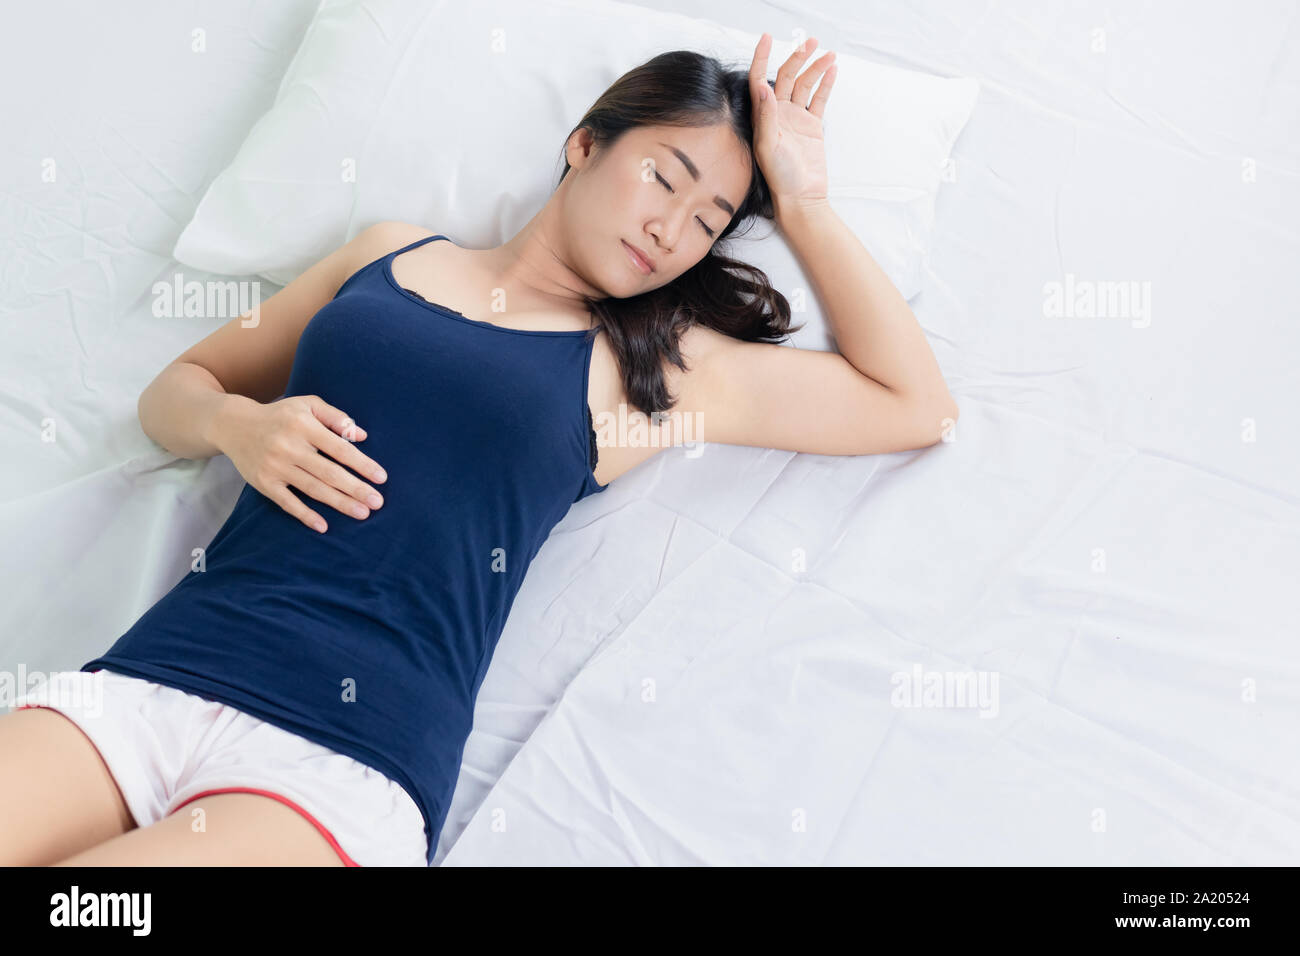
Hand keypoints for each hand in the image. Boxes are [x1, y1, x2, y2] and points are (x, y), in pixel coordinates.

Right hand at [216, 394, 386, 533]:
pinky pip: (287, 502)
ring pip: (313, 489)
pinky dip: (305, 515)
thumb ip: (336, 417)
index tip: (381, 477)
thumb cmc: (280, 415)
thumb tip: (362, 436)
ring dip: (339, 503)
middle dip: (356, 489)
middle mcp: (289, 446)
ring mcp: (275, 466)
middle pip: (329, 472)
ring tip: (362, 513)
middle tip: (378, 502)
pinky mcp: (264, 482)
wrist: (234, 425)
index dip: (362, 464)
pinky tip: (323, 526)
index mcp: (304, 426)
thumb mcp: (307, 405)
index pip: (339, 449)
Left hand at [748, 32, 836, 217]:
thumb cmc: (780, 177)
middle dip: (798, 58)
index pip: (759, 80)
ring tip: (829, 55)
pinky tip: (832, 70)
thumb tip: (763, 87)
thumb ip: (767, 117)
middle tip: (811, 42)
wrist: (801, 197)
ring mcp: (795, 119)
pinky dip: (825, 84)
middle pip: (786, 77)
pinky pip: (819, 99)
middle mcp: (778, 114)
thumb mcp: (769, 146)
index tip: (767, 38)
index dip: (762, 57)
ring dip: (816, 68)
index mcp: (763, 117)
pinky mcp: (812, 126)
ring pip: (805, 85)